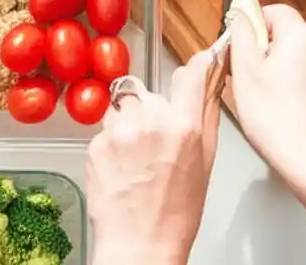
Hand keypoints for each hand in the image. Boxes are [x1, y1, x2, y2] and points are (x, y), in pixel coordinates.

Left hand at [86, 51, 220, 263]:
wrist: (138, 243)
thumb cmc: (176, 213)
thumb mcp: (205, 163)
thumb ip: (206, 117)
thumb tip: (211, 85)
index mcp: (183, 126)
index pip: (190, 76)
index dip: (196, 67)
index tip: (199, 62)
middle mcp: (149, 121)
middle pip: (149, 95)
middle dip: (152, 112)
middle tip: (157, 146)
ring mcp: (118, 131)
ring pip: (123, 108)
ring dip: (128, 124)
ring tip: (137, 158)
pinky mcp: (95, 142)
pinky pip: (105, 129)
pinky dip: (112, 143)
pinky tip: (122, 168)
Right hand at [229, 4, 305, 184]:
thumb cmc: (273, 115)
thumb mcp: (244, 69)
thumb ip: (241, 33)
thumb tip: (239, 14)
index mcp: (301, 36)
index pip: (274, 11)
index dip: (252, 25)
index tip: (238, 47)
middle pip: (284, 34)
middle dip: (262, 49)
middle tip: (244, 75)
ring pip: (293, 55)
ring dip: (275, 67)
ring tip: (260, 95)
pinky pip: (305, 74)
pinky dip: (290, 83)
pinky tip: (277, 105)